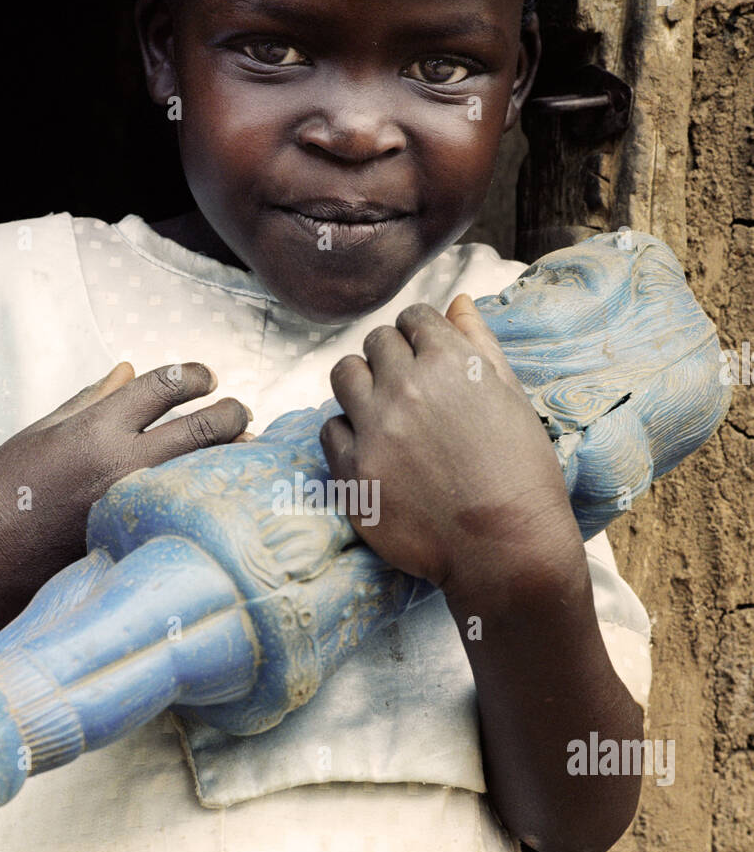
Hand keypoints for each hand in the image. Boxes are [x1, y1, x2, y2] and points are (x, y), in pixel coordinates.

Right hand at [0, 362, 250, 655]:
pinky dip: (211, 498)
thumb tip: (129, 370)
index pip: (166, 385)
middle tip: (240, 412)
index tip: (208, 379)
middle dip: (232, 414)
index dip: (195, 375)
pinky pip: (192, 512)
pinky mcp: (142, 542)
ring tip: (244, 449)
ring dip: (233, 457)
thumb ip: (91, 401)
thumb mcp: (40, 435)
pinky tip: (222, 495)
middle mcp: (124, 464)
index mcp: (96, 428)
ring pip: (209, 473)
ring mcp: (138, 508)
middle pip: (204, 428)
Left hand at [320, 295, 582, 598]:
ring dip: (362, 385)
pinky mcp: (352, 471)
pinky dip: (347, 434)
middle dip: (391, 358)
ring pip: (344, 375)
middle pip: (376, 343)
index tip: (426, 358)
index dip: (420, 336)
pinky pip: (329, 430)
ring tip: (384, 412)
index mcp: (450, 362)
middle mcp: (406, 387)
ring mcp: (374, 429)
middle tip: (410, 391)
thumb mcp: (512, 399)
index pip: (413, 318)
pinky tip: (374, 450)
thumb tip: (457, 301)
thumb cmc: (521, 474)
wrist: (506, 550)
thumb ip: (479, 343)